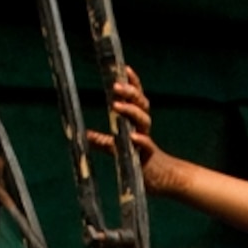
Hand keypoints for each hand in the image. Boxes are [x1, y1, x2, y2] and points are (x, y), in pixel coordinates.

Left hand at [90, 67, 194, 197]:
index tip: (125, 69)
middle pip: (141, 105)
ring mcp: (147, 140)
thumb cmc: (140, 160)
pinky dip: (141, 140)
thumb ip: (104, 142)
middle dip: (130, 93)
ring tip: (116, 106)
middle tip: (115, 86)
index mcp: (137, 123)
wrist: (161, 178)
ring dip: (131, 112)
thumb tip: (86, 135)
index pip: (136, 98)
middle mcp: (143, 128)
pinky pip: (147, 145)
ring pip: (143, 121)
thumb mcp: (120, 149)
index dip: (133, 83)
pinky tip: (132, 136)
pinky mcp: (149, 156)